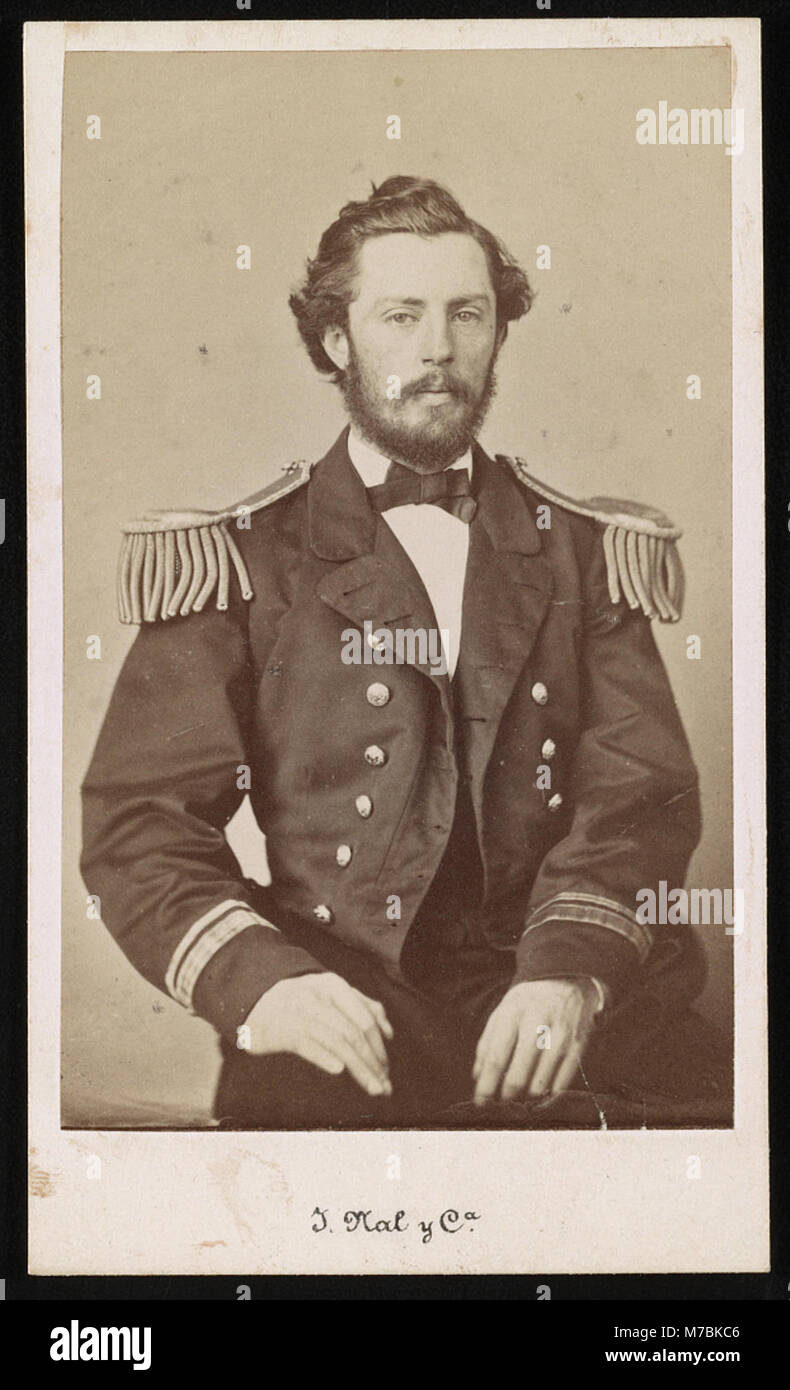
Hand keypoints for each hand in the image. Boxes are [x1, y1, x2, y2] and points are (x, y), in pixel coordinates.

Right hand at [241, 972, 393, 1097]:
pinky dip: (325, 1056)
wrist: (254, 998)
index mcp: (334, 986)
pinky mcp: (282, 1030)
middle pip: (354, 1033)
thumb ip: (360, 1006)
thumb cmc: (298, 1000)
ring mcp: (300, 1013)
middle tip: (385, 1086)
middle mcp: (319, 997)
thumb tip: (388, 1031)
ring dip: (359, 1067)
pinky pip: (308, 1044)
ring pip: (337, 1041)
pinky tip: (339, 1070)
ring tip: (372, 1087)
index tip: (387, 1070)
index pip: (365, 1018)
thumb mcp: (329, 993)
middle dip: (373, 1062)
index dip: (379, 1047)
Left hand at [473, 978, 599, 1104]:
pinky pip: (561, 1083)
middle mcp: (537, 1024)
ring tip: (521, 1096)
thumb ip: (487, 1042)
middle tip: (502, 1103)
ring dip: (526, 1098)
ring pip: (540, 1085)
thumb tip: (478, 1077)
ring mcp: (560, 1036)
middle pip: (518, 1076)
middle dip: (506, 1097)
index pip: (496, 1058)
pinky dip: (548, 1094)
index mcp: (513, 1013)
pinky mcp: (578, 1045)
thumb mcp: (503, 1011)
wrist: (570, 979)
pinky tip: (541, 1092)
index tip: (480, 1103)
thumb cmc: (529, 1000)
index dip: (487, 1086)